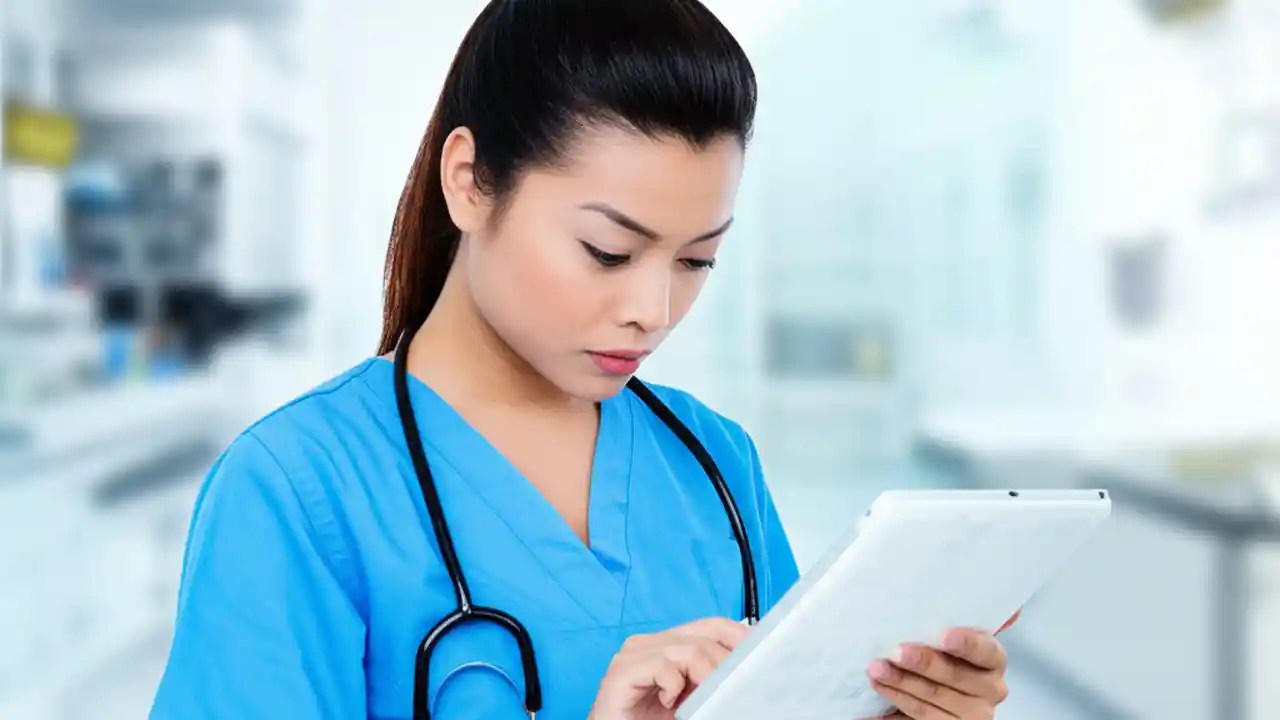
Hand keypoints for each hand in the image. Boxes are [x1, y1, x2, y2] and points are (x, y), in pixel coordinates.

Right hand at [587, 617, 747, 719]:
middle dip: (724, 664)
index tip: (760, 651)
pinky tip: (669, 703)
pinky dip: (674, 685)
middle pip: (702, 637)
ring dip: (705, 676)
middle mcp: (649, 642)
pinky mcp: (621, 672)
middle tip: (734, 688)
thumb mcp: (689, 699)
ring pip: (686, 649)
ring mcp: (633, 654)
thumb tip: (744, 673)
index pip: (710, 626)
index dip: (736, 634)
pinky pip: (662, 666)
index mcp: (667, 645)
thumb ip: (707, 682)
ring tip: (704, 699)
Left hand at [863, 611, 1019, 719]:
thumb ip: (968, 620)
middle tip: (896, 652)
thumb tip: (1009, 608)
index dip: (967, 644)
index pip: (987, 652)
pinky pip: (920, 716)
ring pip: (933, 699)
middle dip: (923, 663)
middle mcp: (990, 690)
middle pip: (955, 677)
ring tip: (877, 669)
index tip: (945, 636)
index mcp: (994, 661)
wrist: (938, 692)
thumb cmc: (947, 655)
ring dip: (901, 683)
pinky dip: (896, 701)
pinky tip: (880, 689)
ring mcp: (971, 715)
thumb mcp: (957, 637)